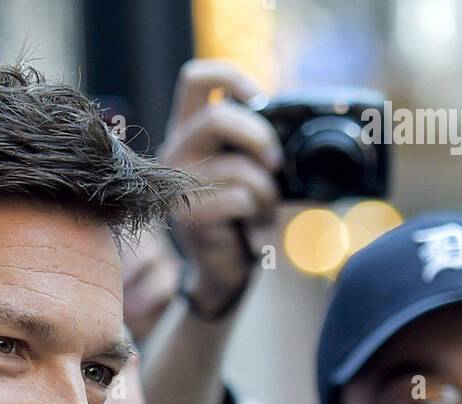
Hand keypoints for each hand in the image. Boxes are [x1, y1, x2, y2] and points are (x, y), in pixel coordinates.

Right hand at [159, 59, 281, 310]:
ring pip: (237, 167)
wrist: (224, 269)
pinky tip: (253, 226)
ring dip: (266, 190)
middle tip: (275, 163)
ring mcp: (178, 186)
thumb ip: (252, 140)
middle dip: (259, 136)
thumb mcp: (246, 167)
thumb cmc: (240, 215)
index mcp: (188, 132)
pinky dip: (258, 214)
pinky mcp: (191, 217)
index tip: (259, 98)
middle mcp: (175, 152)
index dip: (230, 76)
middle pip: (218, 116)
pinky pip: (239, 199)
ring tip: (264, 209)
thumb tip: (286, 120)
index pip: (195, 79)